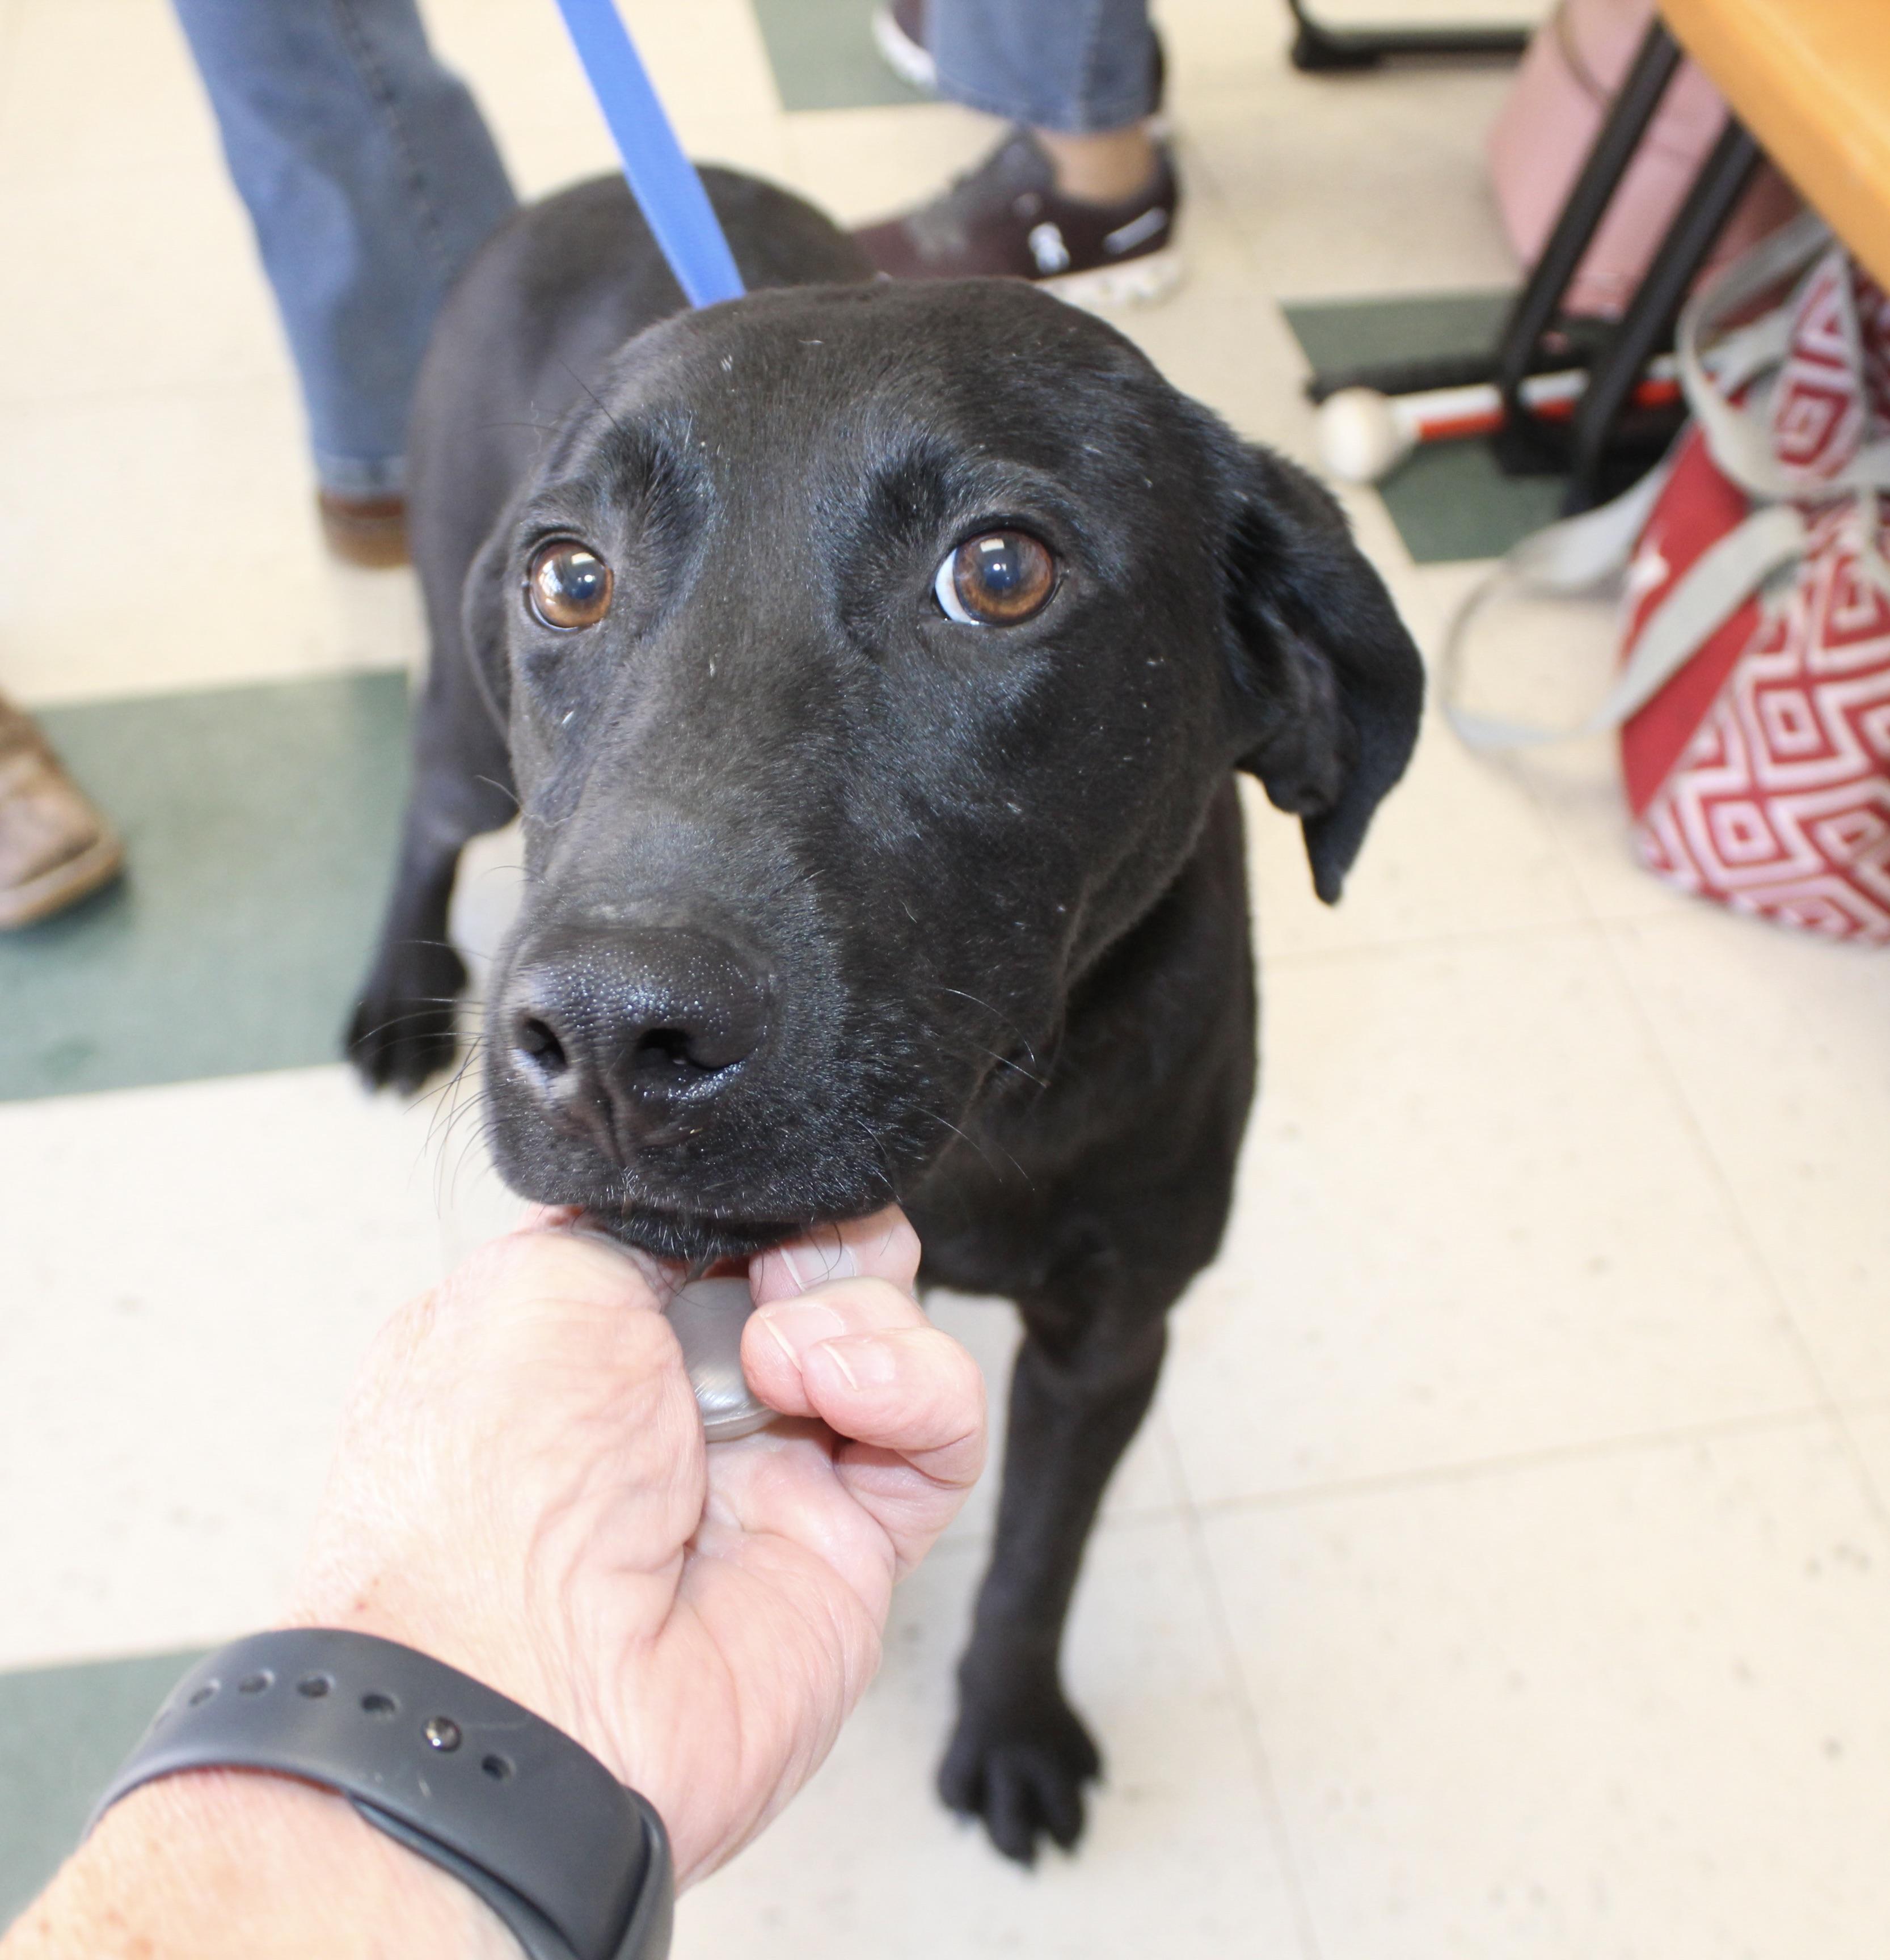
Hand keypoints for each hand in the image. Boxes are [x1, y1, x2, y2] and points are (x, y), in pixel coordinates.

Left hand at [280, 1205, 983, 1884]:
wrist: (522, 1687)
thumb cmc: (486, 1488)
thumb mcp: (534, 1281)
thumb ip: (646, 1219)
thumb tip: (733, 1212)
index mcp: (597, 1334)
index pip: (724, 1226)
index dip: (758, 1198)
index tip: (757, 1193)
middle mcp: (687, 1399)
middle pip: (819, 1264)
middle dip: (822, 1239)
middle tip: (778, 1271)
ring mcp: (777, 1468)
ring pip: (891, 1330)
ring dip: (857, 1311)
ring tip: (784, 1358)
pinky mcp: (857, 1537)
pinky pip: (943, 1427)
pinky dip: (916, 1387)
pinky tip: (839, 1394)